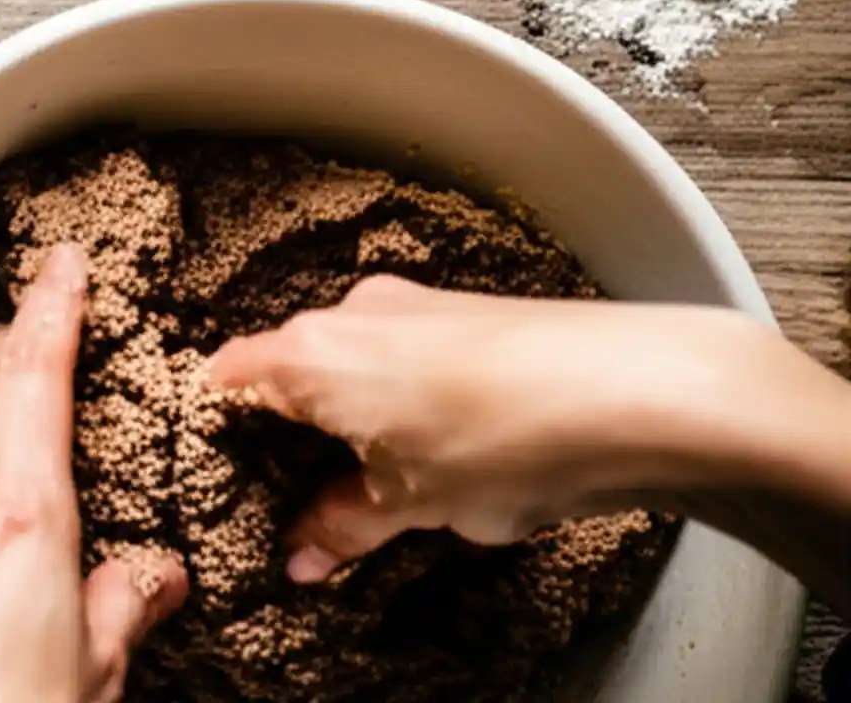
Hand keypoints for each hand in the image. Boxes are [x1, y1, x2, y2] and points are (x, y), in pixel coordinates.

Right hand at [208, 275, 846, 581]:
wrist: (638, 388)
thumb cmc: (507, 439)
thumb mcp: (409, 503)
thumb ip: (343, 524)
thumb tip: (303, 553)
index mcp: (312, 355)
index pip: (229, 380)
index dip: (221, 429)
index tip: (229, 475)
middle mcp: (352, 314)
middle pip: (289, 371)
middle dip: (292, 434)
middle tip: (309, 496)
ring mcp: (412, 305)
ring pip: (352, 363)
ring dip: (353, 418)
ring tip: (389, 481)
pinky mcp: (466, 311)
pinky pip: (404, 354)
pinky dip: (401, 398)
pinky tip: (443, 446)